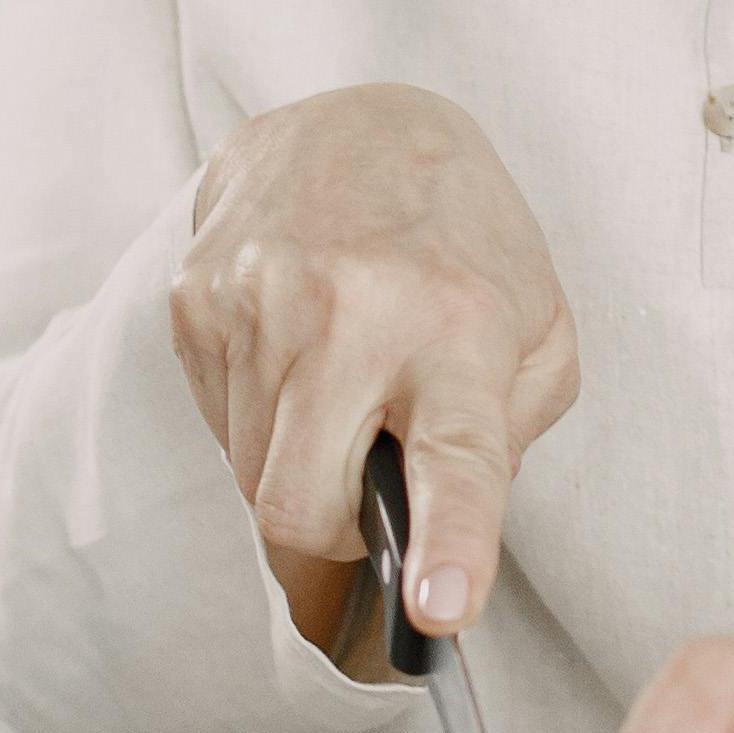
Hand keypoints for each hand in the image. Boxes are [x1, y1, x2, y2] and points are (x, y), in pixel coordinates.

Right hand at [170, 84, 577, 649]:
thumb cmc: (466, 245)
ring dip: (297, 467)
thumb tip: (437, 533)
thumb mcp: (537, 329)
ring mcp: (260, 298)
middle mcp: (352, 310)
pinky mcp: (196, 293)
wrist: (363, 122)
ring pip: (250, 477)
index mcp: (460, 328)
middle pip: (301, 506)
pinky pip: (216, 424)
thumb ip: (508, 439)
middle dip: (332, 534)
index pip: (455, 459)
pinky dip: (257, 418)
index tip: (436, 610)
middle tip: (371, 482)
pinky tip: (294, 351)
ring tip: (340, 387)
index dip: (448, 543)